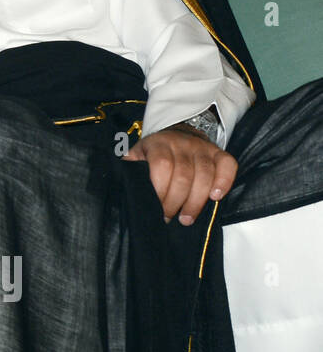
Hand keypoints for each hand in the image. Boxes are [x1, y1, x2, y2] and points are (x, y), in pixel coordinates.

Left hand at [122, 126, 237, 224]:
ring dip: (196, 201)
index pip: (162, 166)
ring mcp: (202, 147)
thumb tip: (123, 189)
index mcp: (158, 143)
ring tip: (186, 218)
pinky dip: (224, 182)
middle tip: (169, 217)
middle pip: (184, 175)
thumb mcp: (137, 157)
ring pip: (205, 174)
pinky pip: (227, 165)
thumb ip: (131, 170)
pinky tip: (215, 198)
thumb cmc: (153, 154)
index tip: (155, 207)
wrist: (178, 134)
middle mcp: (182, 143)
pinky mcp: (219, 153)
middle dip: (176, 201)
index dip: (160, 189)